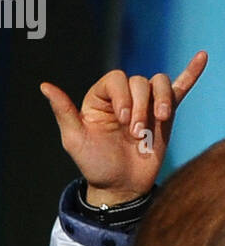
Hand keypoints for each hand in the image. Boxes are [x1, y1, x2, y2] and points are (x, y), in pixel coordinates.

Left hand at [40, 52, 207, 204]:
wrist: (120, 188)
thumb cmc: (95, 165)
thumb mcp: (75, 140)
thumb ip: (63, 111)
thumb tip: (45, 85)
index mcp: (99, 99)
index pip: (115, 79)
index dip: (122, 96)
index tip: (123, 120)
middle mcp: (123, 98)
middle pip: (139, 81)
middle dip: (140, 105)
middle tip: (135, 133)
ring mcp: (145, 104)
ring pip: (158, 84)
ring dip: (160, 101)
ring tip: (157, 123)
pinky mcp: (165, 114)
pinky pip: (179, 88)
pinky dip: (190, 73)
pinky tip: (202, 57)